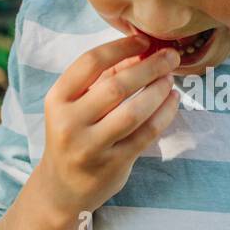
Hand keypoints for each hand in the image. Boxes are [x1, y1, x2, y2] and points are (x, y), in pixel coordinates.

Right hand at [34, 33, 180, 215]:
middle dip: (149, 67)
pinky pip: (146, 134)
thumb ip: (104, 78)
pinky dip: (164, 114)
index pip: (91, 63)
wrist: (62, 188)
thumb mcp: (76, 105)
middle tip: (170, 57)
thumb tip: (141, 51)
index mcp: (57, 99)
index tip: (145, 41)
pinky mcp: (113, 164)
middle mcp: (70, 123)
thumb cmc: (74, 135)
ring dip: (158, 90)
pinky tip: (172, 100)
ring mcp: (91, 146)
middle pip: (117, 86)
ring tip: (171, 79)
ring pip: (134, 111)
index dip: (122, 47)